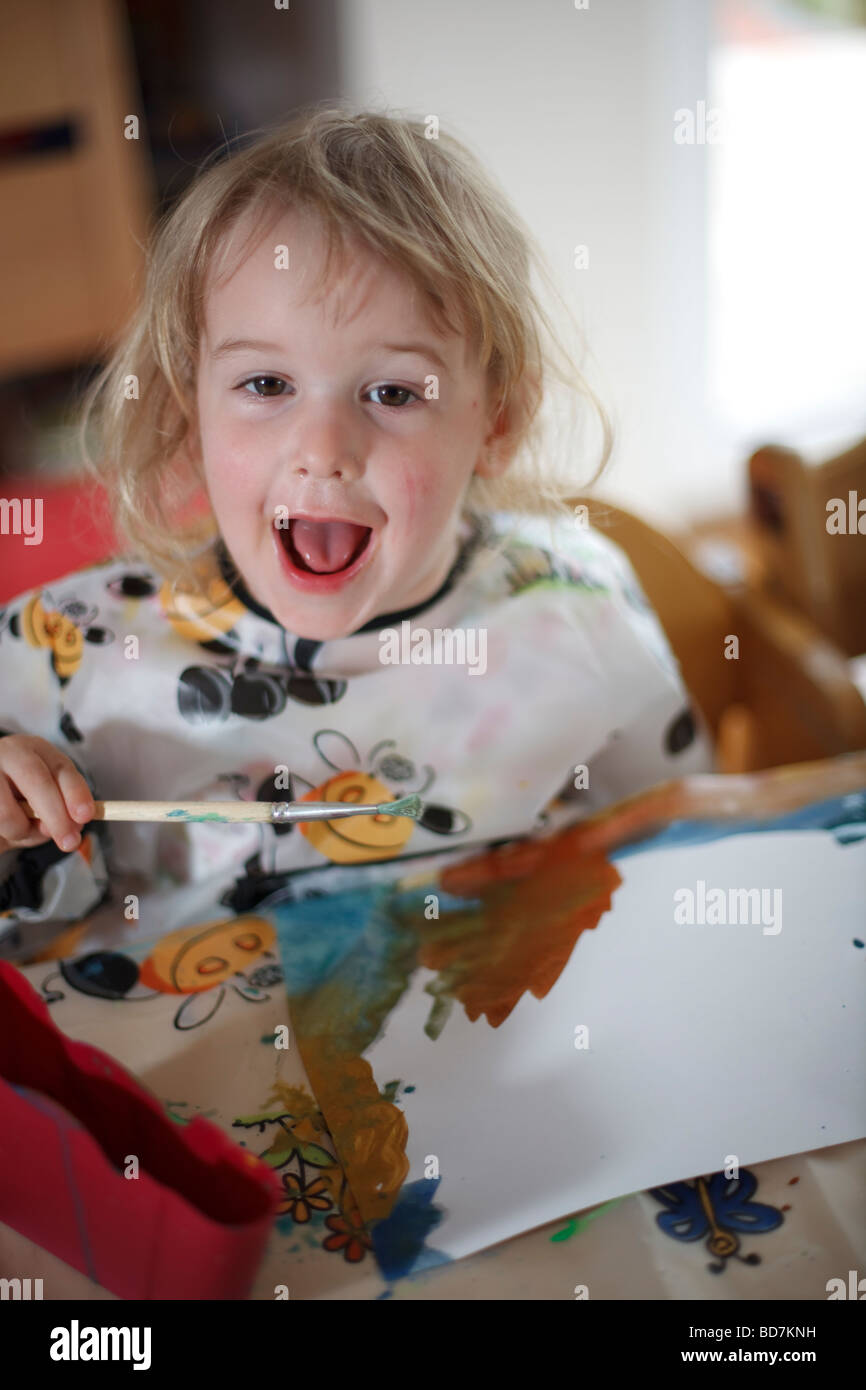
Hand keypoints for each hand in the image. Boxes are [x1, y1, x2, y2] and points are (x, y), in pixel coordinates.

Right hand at [0, 735, 94, 853]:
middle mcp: (10, 752)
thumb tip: (65, 830)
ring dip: (19, 830)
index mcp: (36, 750)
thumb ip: (58, 814)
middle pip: (37, 780)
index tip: (85, 817)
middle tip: (68, 843)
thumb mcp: (43, 802)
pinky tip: (2, 827)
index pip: (60, 768)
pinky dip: (2, 833)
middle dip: (56, 815)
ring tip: (18, 830)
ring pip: (6, 811)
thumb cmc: (18, 798)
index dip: (75, 793)